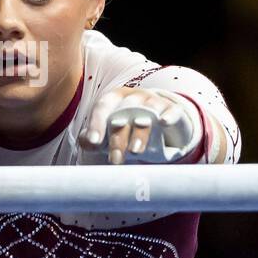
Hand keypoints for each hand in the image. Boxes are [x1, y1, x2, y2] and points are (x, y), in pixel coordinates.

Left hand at [78, 87, 196, 164]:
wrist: (161, 120)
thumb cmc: (129, 127)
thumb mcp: (111, 133)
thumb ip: (95, 139)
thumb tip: (85, 142)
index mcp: (114, 99)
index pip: (102, 107)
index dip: (97, 123)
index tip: (94, 141)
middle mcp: (133, 97)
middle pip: (124, 113)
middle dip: (118, 138)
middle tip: (115, 160)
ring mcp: (154, 101)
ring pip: (147, 112)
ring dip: (140, 132)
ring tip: (135, 150)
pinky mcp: (172, 109)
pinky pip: (171, 110)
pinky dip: (168, 115)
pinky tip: (164, 122)